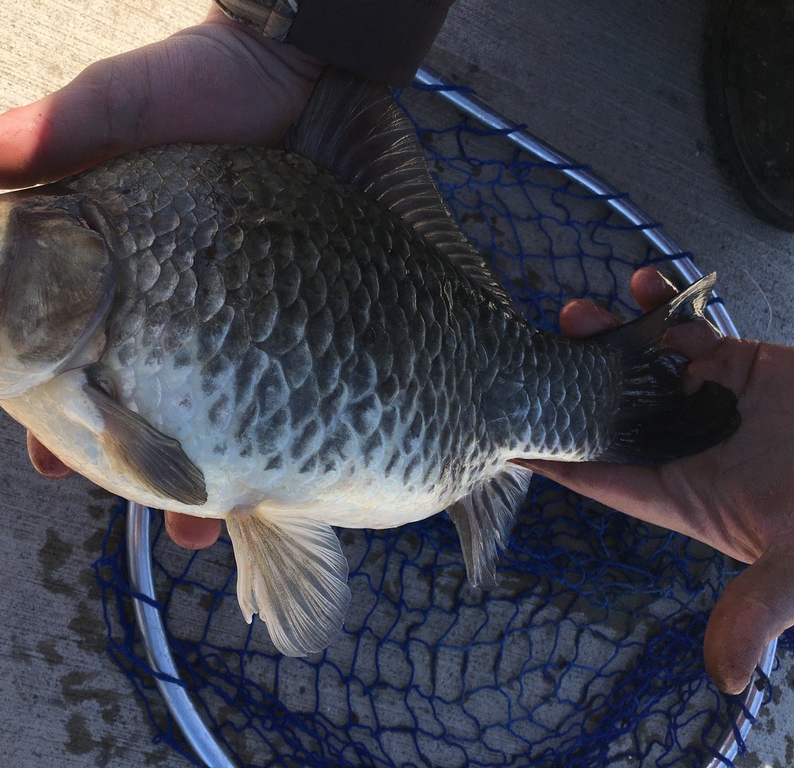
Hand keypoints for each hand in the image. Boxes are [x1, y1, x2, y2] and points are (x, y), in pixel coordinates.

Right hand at [0, 5, 322, 548]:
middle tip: (114, 489)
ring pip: (213, 418)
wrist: (309, 64)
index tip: (42, 454)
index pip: (62, 357)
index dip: (48, 410)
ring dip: (198, 481)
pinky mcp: (308, 317)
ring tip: (198, 524)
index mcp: (114, 270)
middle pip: (138, 401)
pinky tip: (271, 500)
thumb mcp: (116, 109)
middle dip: (122, 456)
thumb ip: (37, 139)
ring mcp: (245, 316)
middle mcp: (175, 302)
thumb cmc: (204, 81)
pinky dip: (277, 454)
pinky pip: (288, 399)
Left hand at [520, 267, 793, 693]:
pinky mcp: (734, 363)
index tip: (502, 433)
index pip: (597, 476)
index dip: (551, 457)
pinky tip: (645, 283)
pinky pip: (687, 330)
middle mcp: (678, 444)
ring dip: (605, 338)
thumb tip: (728, 678)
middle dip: (564, 383)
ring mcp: (702, 400)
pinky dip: (666, 306)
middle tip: (534, 352)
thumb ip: (759, 610)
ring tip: (577, 315)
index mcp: (678, 493)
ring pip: (635, 365)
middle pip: (601, 410)